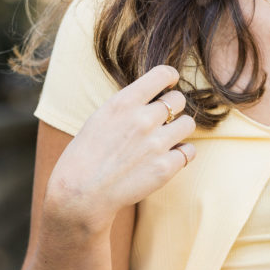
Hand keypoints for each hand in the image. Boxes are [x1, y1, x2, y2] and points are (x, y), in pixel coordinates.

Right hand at [45, 65, 195, 231]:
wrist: (79, 195)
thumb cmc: (85, 156)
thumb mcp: (100, 118)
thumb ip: (128, 105)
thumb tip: (154, 96)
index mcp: (123, 103)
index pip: (162, 74)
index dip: (170, 77)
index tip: (170, 83)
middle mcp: (143, 119)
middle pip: (178, 99)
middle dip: (172, 108)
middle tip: (161, 121)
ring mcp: (156, 144)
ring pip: (188, 124)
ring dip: (179, 130)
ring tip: (164, 140)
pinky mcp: (166, 168)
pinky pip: (189, 151)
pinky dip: (181, 154)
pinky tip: (167, 159)